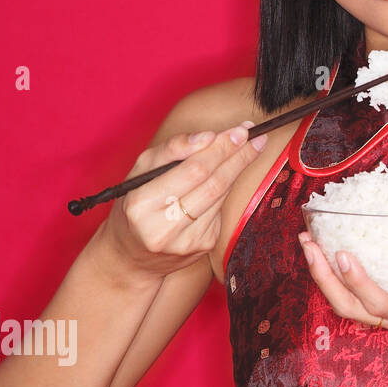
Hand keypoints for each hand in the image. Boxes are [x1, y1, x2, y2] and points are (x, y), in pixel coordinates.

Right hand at [97, 121, 267, 281]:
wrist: (132, 256)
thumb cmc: (137, 204)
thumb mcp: (140, 173)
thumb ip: (171, 150)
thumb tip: (208, 136)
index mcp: (141, 203)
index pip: (192, 170)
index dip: (220, 149)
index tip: (240, 130)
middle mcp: (163, 227)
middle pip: (213, 183)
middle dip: (237, 156)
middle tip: (255, 136)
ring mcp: (186, 240)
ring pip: (221, 195)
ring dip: (238, 168)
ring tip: (251, 148)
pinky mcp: (203, 246)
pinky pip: (221, 209)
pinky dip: (225, 190)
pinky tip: (226, 178)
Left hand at [298, 231, 387, 336]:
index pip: (380, 304)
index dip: (357, 282)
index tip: (342, 252)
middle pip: (352, 309)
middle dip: (325, 279)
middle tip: (310, 244)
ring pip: (350, 305)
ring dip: (325, 278)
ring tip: (310, 243)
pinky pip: (358, 295)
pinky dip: (339, 275)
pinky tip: (331, 248)